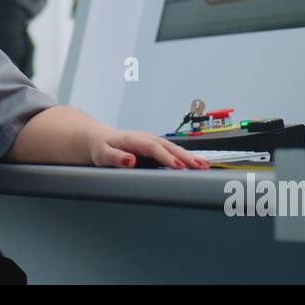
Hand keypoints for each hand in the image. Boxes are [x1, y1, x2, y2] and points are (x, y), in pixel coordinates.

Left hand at [87, 126, 207, 169]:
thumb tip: (130, 160)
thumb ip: (115, 157)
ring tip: (204, 165)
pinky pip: (172, 150)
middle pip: (168, 146)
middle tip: (200, 166)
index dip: (166, 156)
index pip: (153, 148)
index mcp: (134, 140)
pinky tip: (196, 164)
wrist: (100, 139)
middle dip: (185, 156)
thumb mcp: (102, 155)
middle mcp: (146, 138)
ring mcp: (152, 141)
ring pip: (173, 147)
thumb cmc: (101, 148)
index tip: (178, 165)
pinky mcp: (155, 146)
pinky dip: (184, 156)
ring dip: (189, 156)